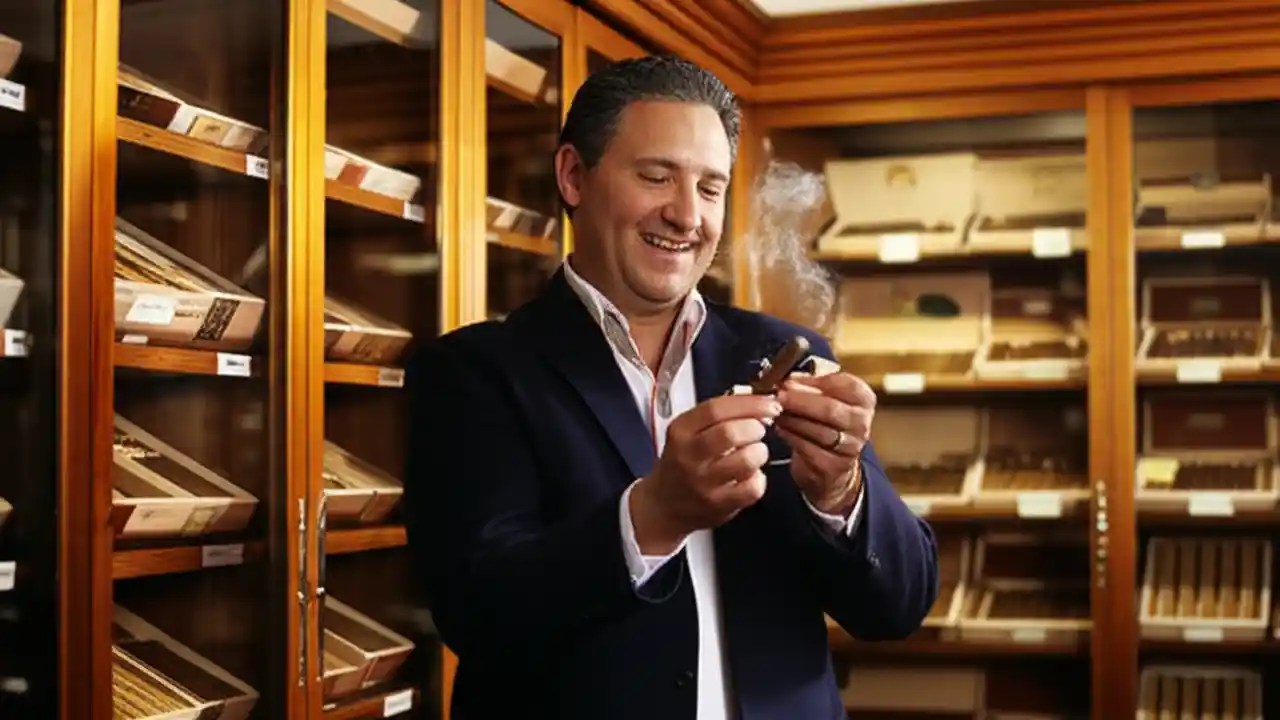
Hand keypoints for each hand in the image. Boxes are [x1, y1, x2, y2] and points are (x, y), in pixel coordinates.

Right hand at [630, 394, 782, 554]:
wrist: (664, 505)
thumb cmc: (682, 462)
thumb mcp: (687, 432)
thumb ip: (716, 416)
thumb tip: (757, 402)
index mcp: (681, 431)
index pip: (716, 409)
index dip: (749, 404)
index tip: (769, 404)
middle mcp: (689, 456)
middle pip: (731, 433)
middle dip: (755, 427)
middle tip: (758, 430)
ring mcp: (703, 483)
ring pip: (747, 460)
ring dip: (759, 452)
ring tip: (754, 452)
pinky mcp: (718, 505)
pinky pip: (752, 488)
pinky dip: (758, 479)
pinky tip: (750, 476)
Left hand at [775, 372, 874, 514]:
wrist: (832, 463)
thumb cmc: (824, 421)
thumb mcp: (824, 397)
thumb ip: (810, 385)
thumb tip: (788, 379)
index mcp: (863, 399)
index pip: (844, 384)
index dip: (813, 382)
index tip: (789, 380)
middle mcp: (861, 422)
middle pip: (830, 409)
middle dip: (799, 401)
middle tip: (778, 396)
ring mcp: (851, 446)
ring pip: (817, 430)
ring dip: (791, 419)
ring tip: (775, 412)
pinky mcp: (834, 466)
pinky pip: (808, 448)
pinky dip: (791, 436)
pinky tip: (780, 428)